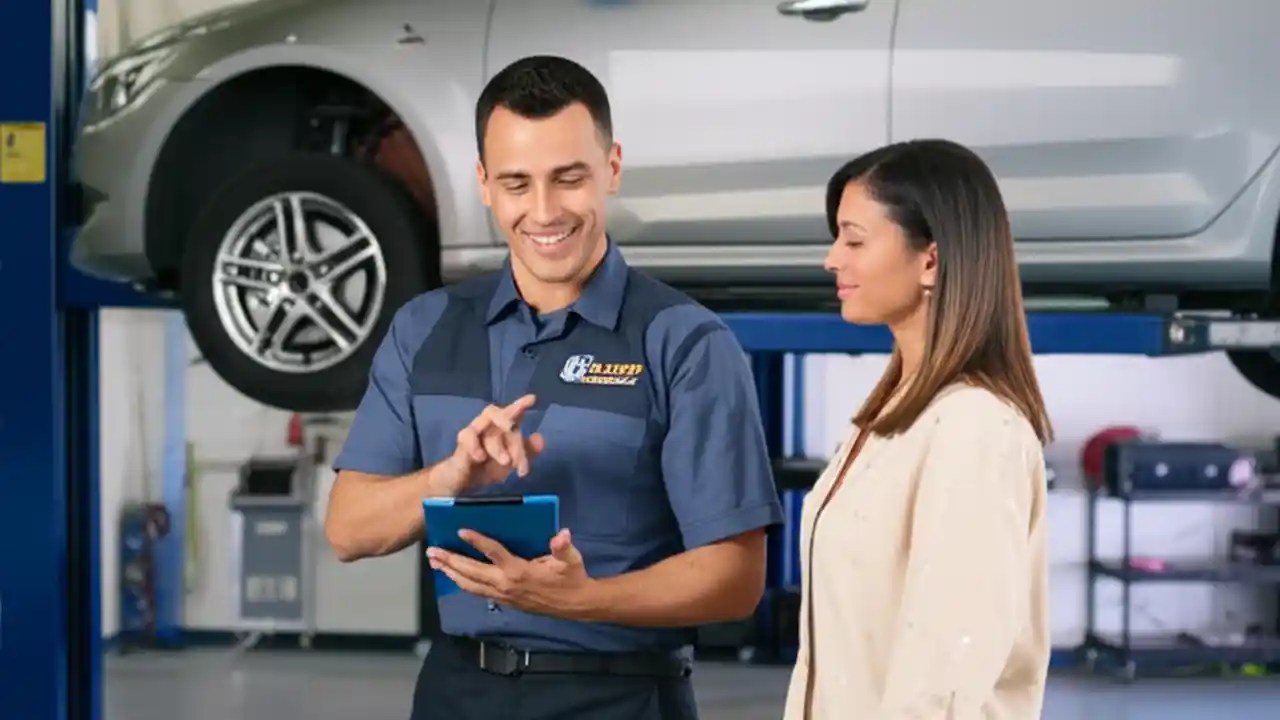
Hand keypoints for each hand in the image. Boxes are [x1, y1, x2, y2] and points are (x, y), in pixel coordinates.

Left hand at [426, 528, 594, 618]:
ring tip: (435, 563)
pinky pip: (477, 592)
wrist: (575, 604)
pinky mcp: (504, 601)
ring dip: (451, 573)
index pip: (493, 553)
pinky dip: (462, 583)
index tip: (461, 531)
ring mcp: (503, 595)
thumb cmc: (572, 578)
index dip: (477, 541)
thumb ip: (564, 547)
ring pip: (470, 585)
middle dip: (450, 561)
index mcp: (519, 571)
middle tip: (432, 551)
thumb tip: (562, 535)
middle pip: (472, 571)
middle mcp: (506, 584)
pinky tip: (453, 576)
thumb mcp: (571, 560)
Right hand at [431, 394, 544, 495]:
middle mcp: (490, 424)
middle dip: (513, 434)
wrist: (464, 482)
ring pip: (488, 428)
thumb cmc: (489, 467)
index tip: (532, 399)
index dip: (521, 404)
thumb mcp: (512, 463)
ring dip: (497, 447)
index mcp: (504, 427)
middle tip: (518, 456)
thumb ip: (527, 452)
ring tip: (505, 462)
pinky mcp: (462, 441)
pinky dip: (476, 446)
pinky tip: (481, 458)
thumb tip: (540, 439)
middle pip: (502, 416)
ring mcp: (475, 430)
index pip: (512, 411)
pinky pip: (468, 436)